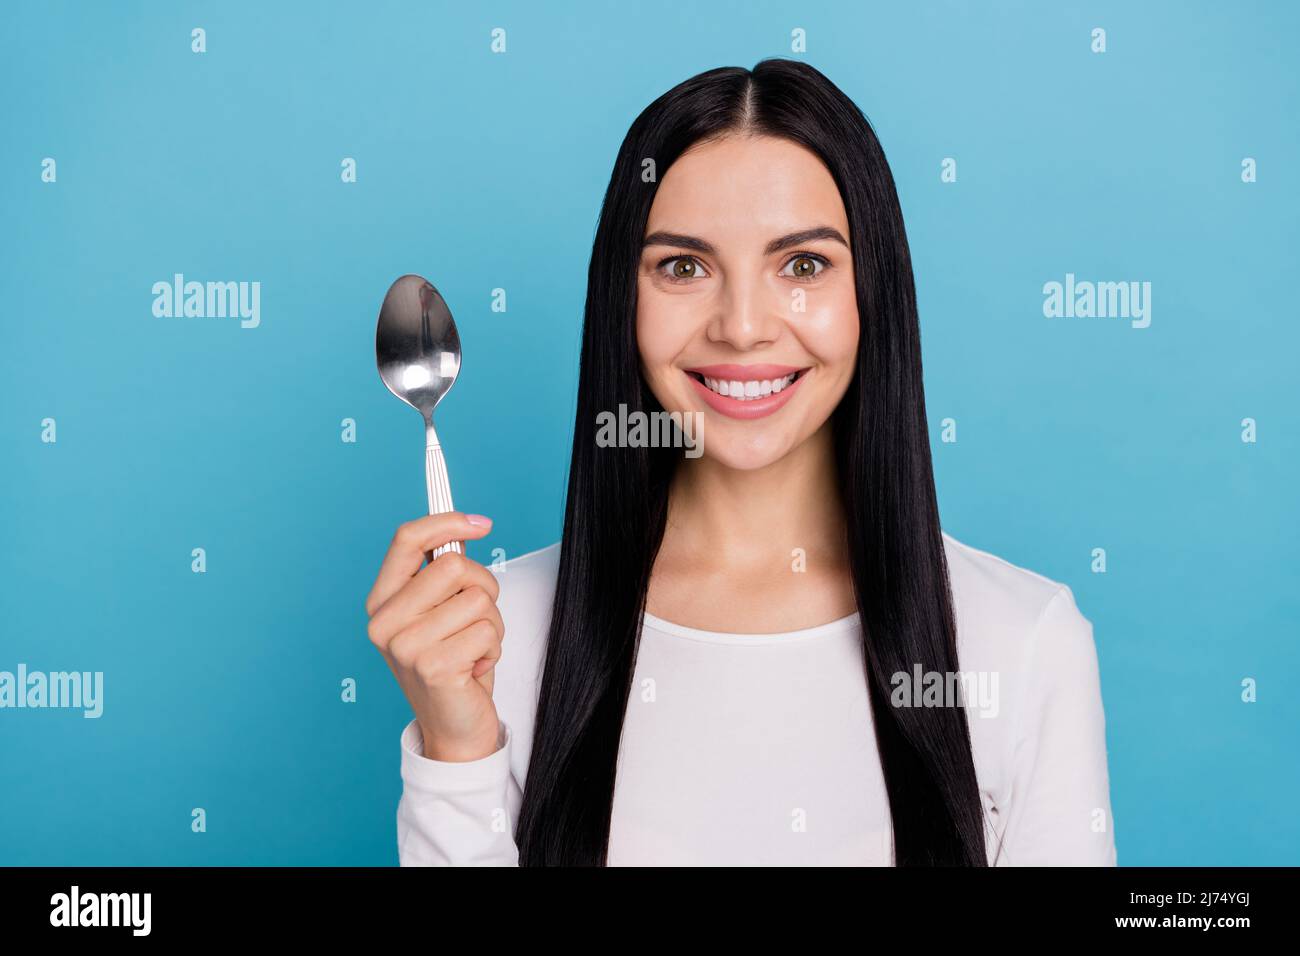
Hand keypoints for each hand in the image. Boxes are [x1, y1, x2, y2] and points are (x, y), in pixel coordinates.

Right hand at [365, 512, 503, 761]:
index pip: (407, 538)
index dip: (448, 521)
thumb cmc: (452, 661)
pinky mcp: (432, 667)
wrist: (454, 728)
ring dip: (492, 623)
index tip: (481, 524)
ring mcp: (405, 646)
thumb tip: (470, 525)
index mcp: (382, 601)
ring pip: (478, 598)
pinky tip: (474, 669)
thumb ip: (443, 572)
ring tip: (474, 648)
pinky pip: (487, 631)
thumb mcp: (438, 612)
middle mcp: (384, 622)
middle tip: (478, 616)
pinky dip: (493, 649)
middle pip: (454, 565)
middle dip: (483, 586)